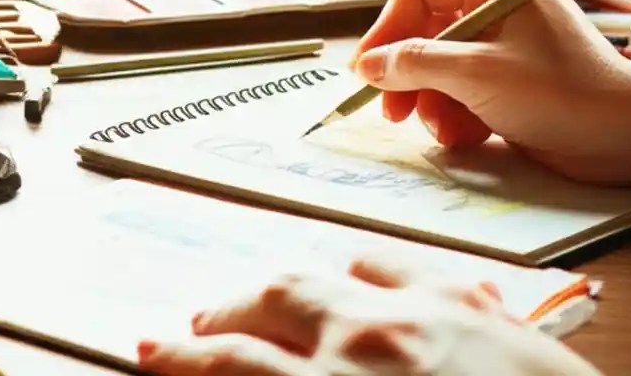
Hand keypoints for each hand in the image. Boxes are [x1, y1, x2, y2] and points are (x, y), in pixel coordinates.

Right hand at [138, 257, 599, 375]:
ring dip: (293, 281)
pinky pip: (410, 266)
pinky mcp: (479, 306)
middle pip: (269, 298)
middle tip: (200, 321)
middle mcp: (371, 343)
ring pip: (332, 268)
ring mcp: (428, 315)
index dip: (176, 357)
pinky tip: (367, 274)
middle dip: (224, 309)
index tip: (151, 352)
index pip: (226, 363)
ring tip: (274, 290)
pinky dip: (376, 268)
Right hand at [348, 0, 630, 184]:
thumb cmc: (562, 93)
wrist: (629, 138)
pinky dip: (456, 116)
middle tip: (392, 111)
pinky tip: (466, 138)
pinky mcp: (511, 83)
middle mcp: (500, 8)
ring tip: (441, 131)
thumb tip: (366, 65)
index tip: (365, 69)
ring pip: (440, 68)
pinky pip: (462, 92)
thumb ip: (415, 64)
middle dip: (406, 75)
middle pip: (425, 32)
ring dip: (432, 103)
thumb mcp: (477, 73)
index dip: (386, 29)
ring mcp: (506, 47)